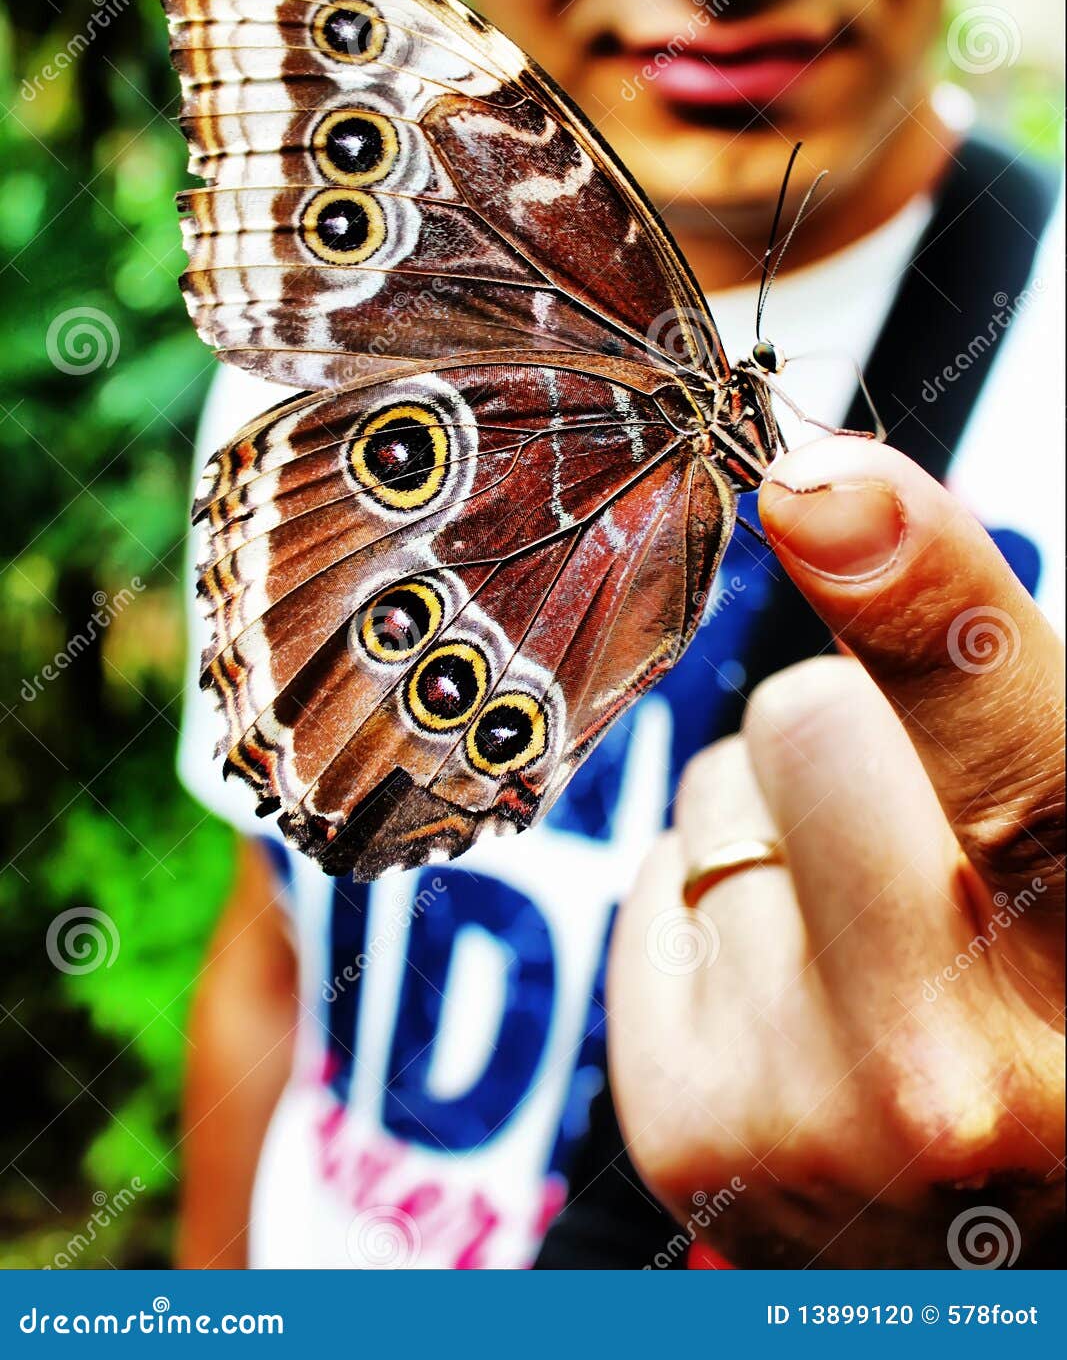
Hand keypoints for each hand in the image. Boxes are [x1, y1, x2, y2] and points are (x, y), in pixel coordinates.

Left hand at [608, 436, 1063, 1267]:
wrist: (1007, 1206)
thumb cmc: (1050, 974)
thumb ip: (977, 668)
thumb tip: (818, 496)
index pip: (1011, 746)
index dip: (920, 599)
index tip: (816, 490)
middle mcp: (962, 1072)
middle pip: (803, 719)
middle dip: (847, 737)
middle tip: (921, 839)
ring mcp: (808, 1123)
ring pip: (713, 798)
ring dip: (779, 832)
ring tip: (871, 939)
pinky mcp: (686, 1137)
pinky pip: (652, 882)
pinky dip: (712, 909)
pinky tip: (796, 996)